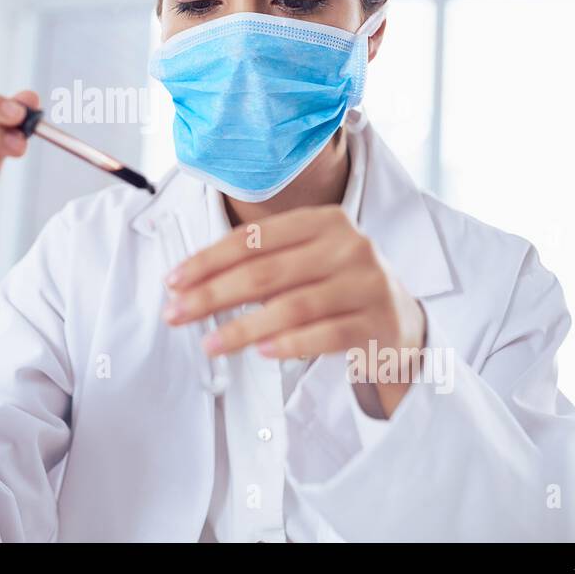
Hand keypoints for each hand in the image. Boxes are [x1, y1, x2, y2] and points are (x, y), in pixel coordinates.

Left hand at [162, 205, 426, 416]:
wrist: (401, 320)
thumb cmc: (337, 286)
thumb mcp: (307, 260)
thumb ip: (262, 264)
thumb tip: (193, 285)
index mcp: (324, 221)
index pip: (254, 238)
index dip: (208, 260)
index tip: (174, 281)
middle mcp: (348, 246)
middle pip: (266, 272)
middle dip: (213, 294)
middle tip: (177, 314)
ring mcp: (366, 284)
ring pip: (292, 306)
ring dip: (243, 328)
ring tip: (210, 343)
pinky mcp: (378, 323)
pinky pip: (325, 335)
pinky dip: (289, 344)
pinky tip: (262, 352)